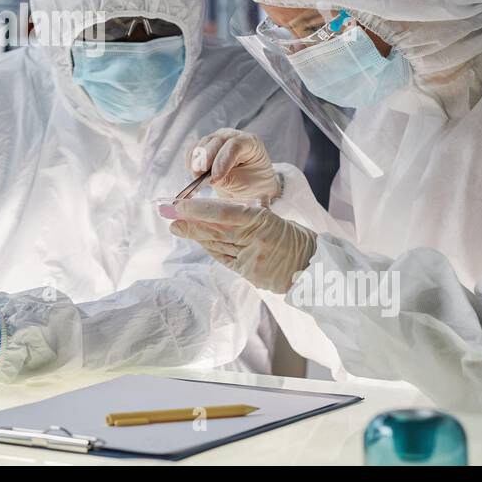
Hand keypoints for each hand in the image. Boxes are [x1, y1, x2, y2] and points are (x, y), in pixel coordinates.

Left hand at [166, 198, 316, 292]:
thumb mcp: (272, 217)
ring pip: (215, 245)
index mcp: (261, 220)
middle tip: (169, 216)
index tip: (179, 205)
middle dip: (188, 223)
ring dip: (195, 236)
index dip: (198, 210)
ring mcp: (250, 260)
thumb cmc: (292, 236)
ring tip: (178, 227)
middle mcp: (253, 241)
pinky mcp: (249, 275)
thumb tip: (213, 210)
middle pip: (214, 231)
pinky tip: (200, 242)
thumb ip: (246, 214)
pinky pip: (224, 259)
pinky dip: (210, 249)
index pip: (222, 213)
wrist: (313, 266)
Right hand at [189, 128, 279, 204]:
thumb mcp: (244, 184)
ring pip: (203, 143)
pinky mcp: (206, 145)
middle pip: (216, 141)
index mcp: (250, 143)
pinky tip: (193, 171)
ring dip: (197, 161)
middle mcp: (233, 136)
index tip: (215, 177)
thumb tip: (208, 178)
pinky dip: (190, 160)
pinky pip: (193, 148)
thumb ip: (227, 179)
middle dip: (206, 159)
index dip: (222, 160)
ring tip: (197, 177)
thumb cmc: (252, 184)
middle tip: (200, 177)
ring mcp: (219, 138)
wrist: (250, 186)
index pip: (234, 145)